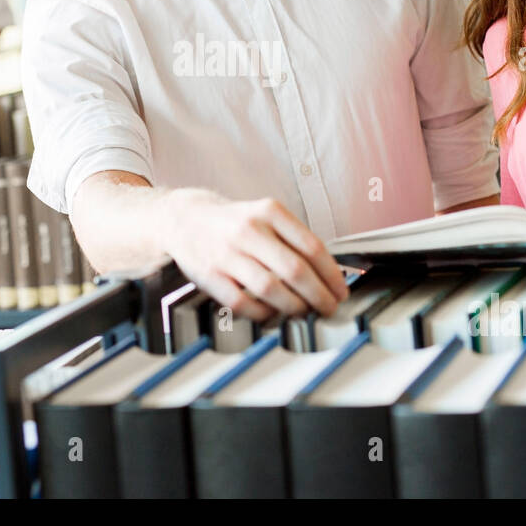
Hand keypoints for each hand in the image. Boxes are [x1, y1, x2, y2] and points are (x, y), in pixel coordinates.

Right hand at [160, 189, 349, 321]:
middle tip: (329, 307)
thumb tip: (329, 273)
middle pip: (295, 270)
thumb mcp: (265, 216)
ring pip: (271, 289)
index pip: (312, 247)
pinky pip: (244, 303)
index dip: (332, 274)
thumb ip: (293, 239)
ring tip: (305, 312)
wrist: (184, 219)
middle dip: (320, 295)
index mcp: (269, 211)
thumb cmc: (234, 223)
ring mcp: (227, 253)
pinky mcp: (210, 275)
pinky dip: (264, 313)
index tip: (341, 290)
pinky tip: (274, 313)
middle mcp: (249, 230)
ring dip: (295, 307)